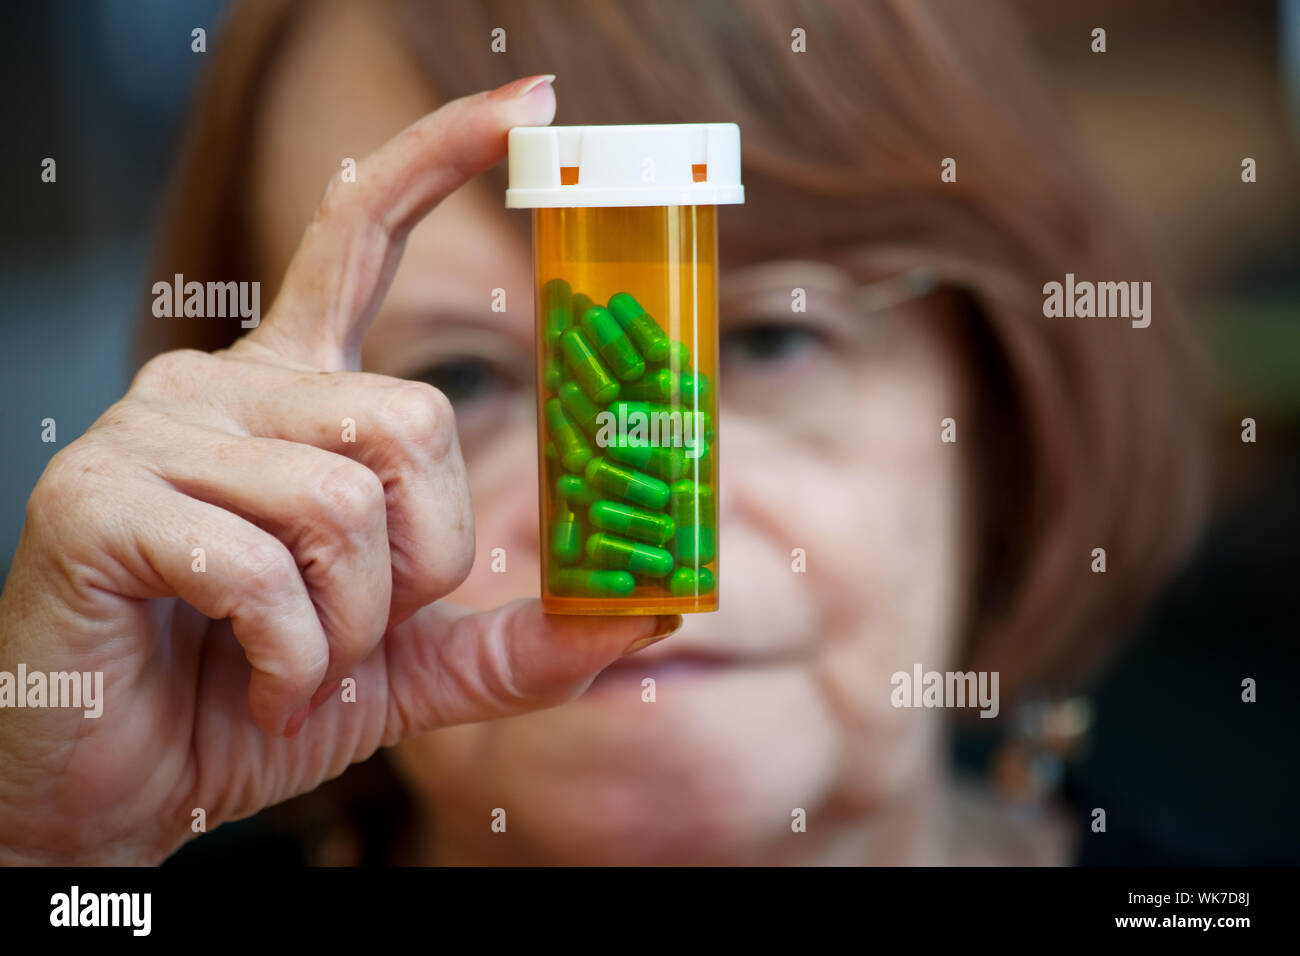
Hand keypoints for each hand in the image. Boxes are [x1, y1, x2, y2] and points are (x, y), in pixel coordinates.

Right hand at [0, 75, 678, 864]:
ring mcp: (152, 431)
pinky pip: (261, 567)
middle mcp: (225, 384)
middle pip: (411, 418)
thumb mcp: (412, 664)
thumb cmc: (257, 696)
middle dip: (418, 558)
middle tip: (357, 629)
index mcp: (294, 395)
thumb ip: (525, 636)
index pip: (363, 237)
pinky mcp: (96, 498)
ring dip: (348, 626)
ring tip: (291, 663)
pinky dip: (288, 656)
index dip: (441, 160)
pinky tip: (250, 683)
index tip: (533, 109)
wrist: (126, 784)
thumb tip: (661, 605)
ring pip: (344, 500)